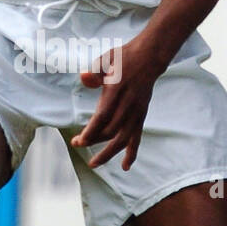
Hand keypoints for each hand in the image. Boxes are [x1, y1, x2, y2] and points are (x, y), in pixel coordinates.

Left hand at [71, 38, 164, 170]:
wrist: (149, 58)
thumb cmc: (123, 58)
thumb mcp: (106, 59)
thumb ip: (94, 70)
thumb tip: (84, 77)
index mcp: (118, 90)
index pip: (103, 116)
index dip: (91, 131)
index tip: (79, 141)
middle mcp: (129, 105)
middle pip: (111, 130)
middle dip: (93, 140)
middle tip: (77, 144)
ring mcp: (136, 112)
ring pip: (123, 139)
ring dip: (108, 153)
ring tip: (94, 163)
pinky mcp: (141, 116)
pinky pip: (137, 138)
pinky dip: (132, 153)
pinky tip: (126, 167)